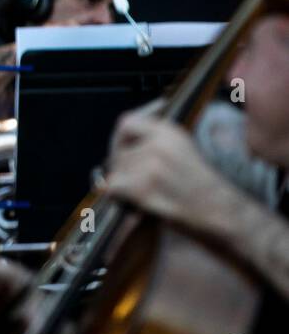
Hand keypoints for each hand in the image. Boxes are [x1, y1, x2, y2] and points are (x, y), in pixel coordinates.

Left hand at [105, 112, 229, 227]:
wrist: (221, 210)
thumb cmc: (202, 185)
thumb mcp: (183, 149)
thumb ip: (155, 141)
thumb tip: (122, 144)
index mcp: (169, 131)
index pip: (126, 123)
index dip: (119, 139)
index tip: (122, 151)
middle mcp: (158, 144)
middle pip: (118, 152)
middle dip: (121, 167)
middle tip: (134, 181)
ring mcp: (150, 165)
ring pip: (114, 171)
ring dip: (123, 184)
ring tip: (145, 193)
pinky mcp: (143, 187)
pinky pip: (113, 187)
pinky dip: (119, 196)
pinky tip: (136, 201)